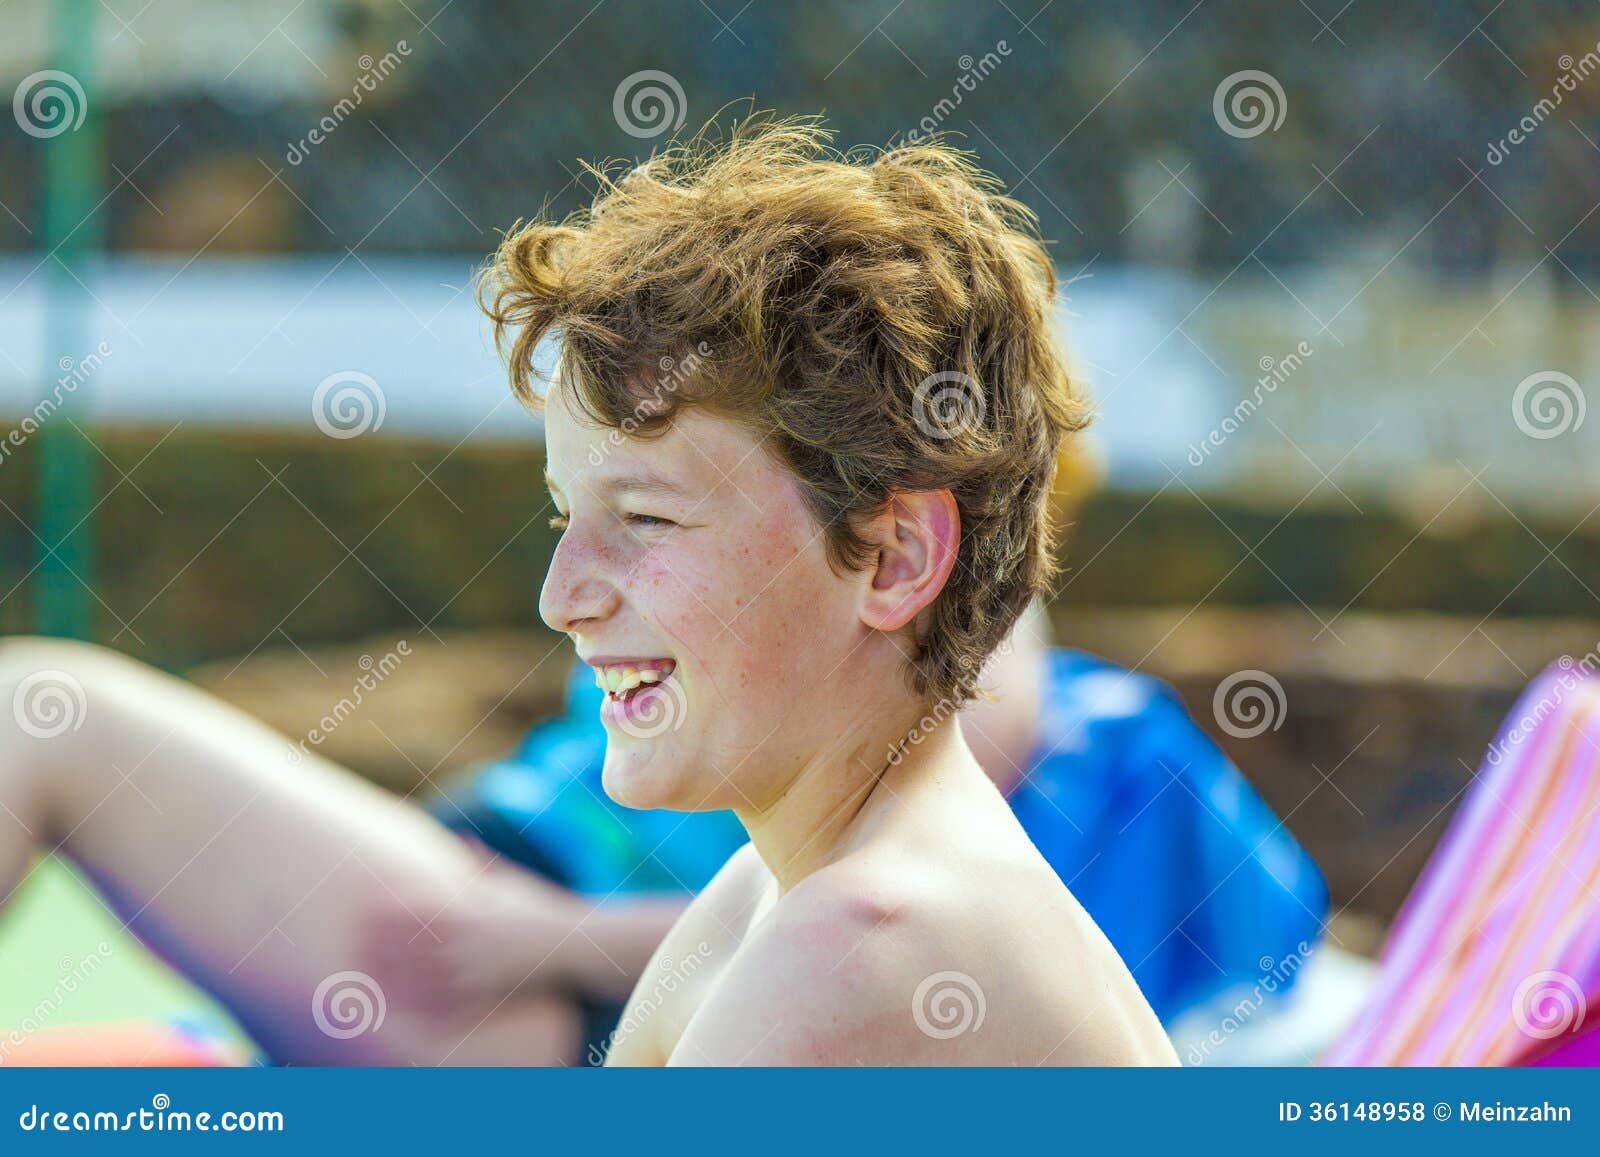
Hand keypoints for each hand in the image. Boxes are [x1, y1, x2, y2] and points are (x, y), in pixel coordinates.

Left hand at [360, 839, 585, 1022]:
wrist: (578, 943)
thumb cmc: (542, 907)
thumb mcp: (511, 882)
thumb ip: (482, 864)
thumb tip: (462, 839)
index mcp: (472, 911)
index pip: (418, 910)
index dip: (387, 913)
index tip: (361, 912)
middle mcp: (471, 943)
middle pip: (413, 949)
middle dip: (380, 952)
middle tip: (351, 953)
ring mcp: (480, 973)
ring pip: (425, 985)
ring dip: (394, 988)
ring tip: (368, 989)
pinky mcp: (491, 998)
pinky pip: (452, 1014)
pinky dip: (427, 1018)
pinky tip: (407, 1021)